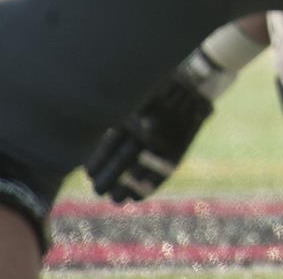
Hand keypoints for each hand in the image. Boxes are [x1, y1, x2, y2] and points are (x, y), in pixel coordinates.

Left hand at [85, 72, 214, 201]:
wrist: (194, 83)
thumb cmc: (158, 87)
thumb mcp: (136, 94)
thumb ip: (116, 115)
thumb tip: (91, 139)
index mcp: (135, 116)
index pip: (110, 144)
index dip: (97, 162)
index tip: (88, 173)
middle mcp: (148, 130)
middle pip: (122, 161)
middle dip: (108, 179)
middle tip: (98, 190)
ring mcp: (165, 141)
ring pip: (140, 171)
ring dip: (125, 188)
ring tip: (115, 199)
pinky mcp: (179, 148)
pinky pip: (162, 174)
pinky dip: (148, 188)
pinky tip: (137, 197)